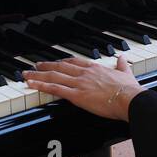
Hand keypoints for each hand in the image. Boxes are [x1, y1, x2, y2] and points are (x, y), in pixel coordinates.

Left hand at [23, 54, 142, 120]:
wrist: (129, 99)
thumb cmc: (130, 90)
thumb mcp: (126, 73)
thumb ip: (121, 65)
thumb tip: (122, 58)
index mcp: (95, 68)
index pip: (75, 62)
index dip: (63, 61)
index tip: (55, 61)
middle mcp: (84, 73)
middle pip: (60, 67)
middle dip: (46, 66)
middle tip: (35, 65)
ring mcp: (79, 83)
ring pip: (54, 76)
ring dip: (38, 74)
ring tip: (27, 74)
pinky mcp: (77, 95)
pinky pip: (55, 88)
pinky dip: (41, 85)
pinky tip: (32, 84)